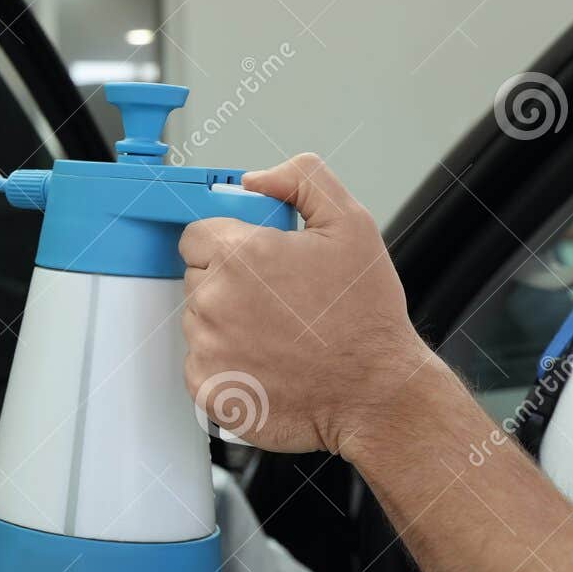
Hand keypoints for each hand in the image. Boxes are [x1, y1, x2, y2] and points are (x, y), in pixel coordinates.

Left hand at [179, 153, 436, 457]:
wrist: (376, 392)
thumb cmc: (365, 317)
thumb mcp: (351, 224)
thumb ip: (302, 181)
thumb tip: (255, 179)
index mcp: (238, 255)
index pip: (196, 236)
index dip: (227, 243)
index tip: (254, 260)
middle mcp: (213, 300)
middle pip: (197, 278)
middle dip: (228, 282)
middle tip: (277, 299)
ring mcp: (207, 347)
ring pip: (198, 321)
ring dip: (226, 323)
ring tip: (278, 333)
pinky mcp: (207, 387)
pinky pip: (200, 363)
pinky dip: (226, 363)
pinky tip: (266, 362)